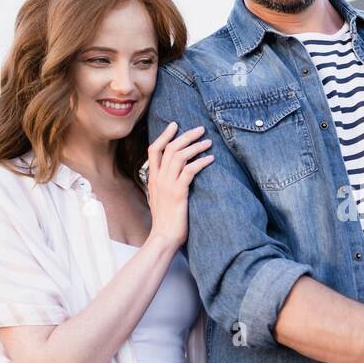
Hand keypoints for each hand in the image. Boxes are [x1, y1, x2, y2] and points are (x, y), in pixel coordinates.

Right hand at [146, 121, 213, 250]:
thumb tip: (175, 175)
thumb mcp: (161, 198)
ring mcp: (167, 185)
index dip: (164, 135)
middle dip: (185, 136)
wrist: (163, 237)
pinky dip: (201, 162)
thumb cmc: (166, 221)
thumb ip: (165, 185)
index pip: (154, 150)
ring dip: (195, 146)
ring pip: (179, 156)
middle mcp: (158, 179)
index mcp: (153, 178)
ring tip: (208, 142)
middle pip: (169, 148)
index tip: (175, 124)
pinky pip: (189, 170)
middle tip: (200, 129)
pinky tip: (210, 159)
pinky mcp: (178, 193)